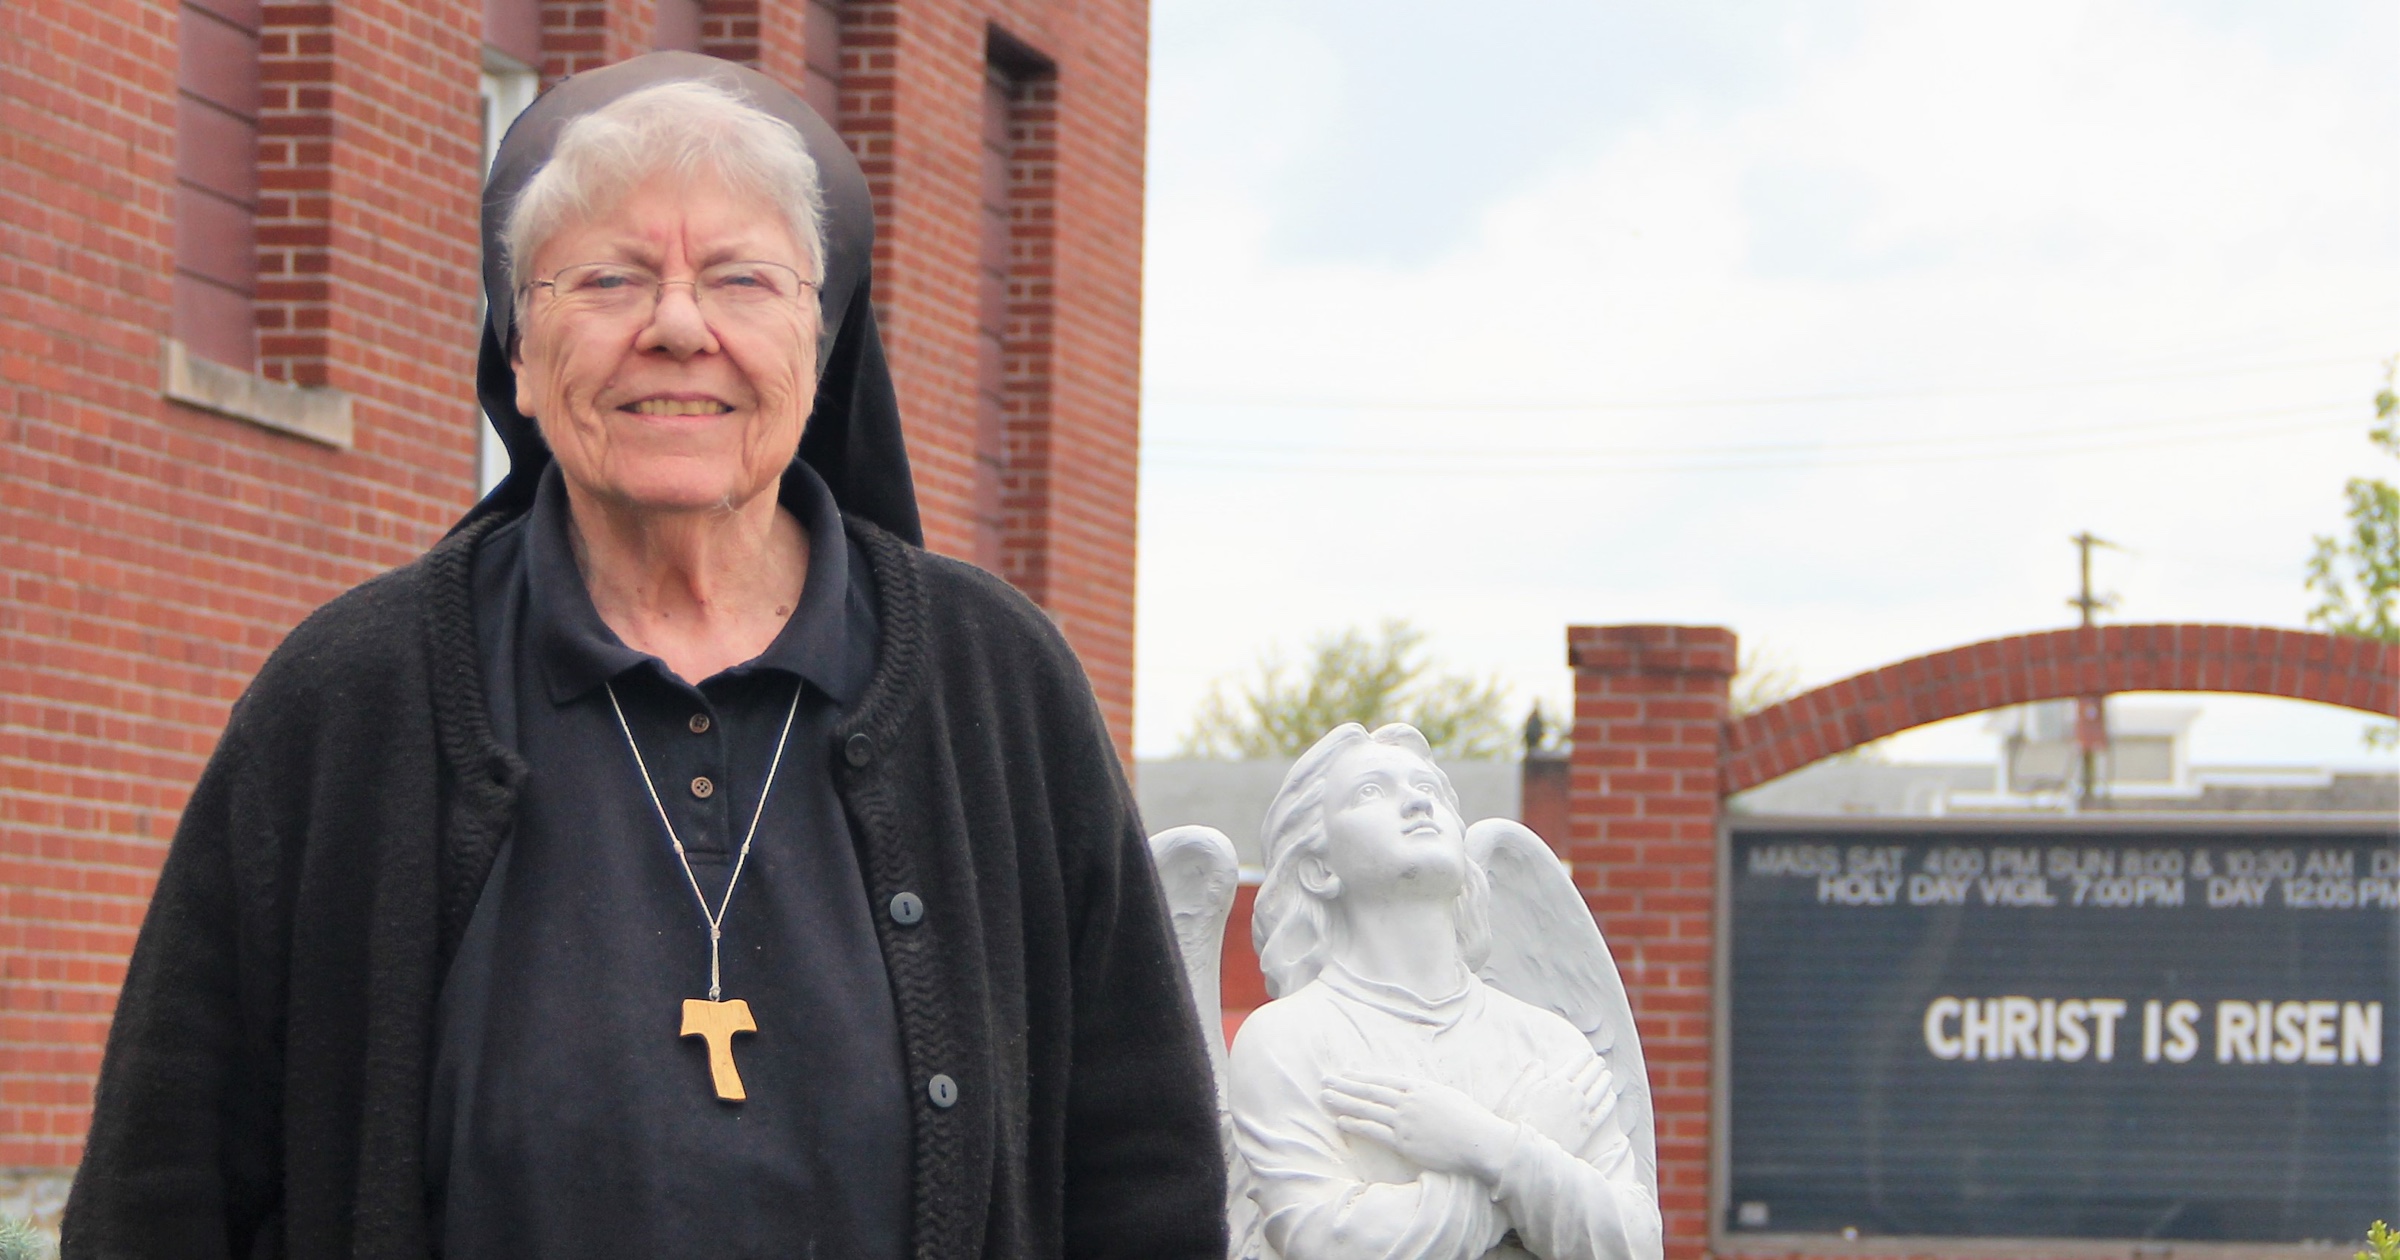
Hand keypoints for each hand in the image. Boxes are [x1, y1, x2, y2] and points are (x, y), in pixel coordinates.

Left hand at [1321, 1071, 1520, 1183]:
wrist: (1480, 1140)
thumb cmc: (1471, 1121)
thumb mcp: (1447, 1098)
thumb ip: (1427, 1095)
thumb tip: (1413, 1094)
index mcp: (1420, 1087)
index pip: (1384, 1079)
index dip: (1362, 1076)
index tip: (1346, 1073)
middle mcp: (1409, 1100)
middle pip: (1370, 1090)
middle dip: (1346, 1084)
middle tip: (1326, 1079)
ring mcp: (1405, 1120)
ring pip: (1367, 1107)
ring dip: (1344, 1101)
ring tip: (1325, 1097)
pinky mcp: (1404, 1141)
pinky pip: (1373, 1130)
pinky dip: (1355, 1124)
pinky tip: (1341, 1120)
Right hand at [1497, 1056, 1616, 1153]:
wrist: (1526, 1150)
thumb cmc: (1516, 1120)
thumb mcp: (1516, 1092)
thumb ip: (1530, 1074)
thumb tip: (1540, 1062)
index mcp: (1556, 1083)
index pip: (1574, 1065)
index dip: (1582, 1058)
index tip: (1588, 1054)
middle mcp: (1573, 1095)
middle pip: (1589, 1076)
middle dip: (1596, 1067)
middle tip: (1601, 1062)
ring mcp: (1581, 1113)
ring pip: (1599, 1092)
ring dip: (1605, 1081)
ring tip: (1608, 1075)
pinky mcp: (1586, 1130)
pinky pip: (1602, 1112)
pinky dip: (1608, 1103)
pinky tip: (1611, 1097)